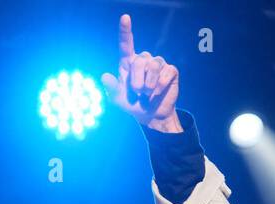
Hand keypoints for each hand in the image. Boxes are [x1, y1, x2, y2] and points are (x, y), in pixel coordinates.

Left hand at [100, 13, 180, 131]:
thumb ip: (111, 89)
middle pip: (140, 60)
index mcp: (128, 63)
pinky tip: (156, 93)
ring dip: (149, 84)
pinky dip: (160, 87)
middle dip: (137, 81)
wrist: (151, 116)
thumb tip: (104, 77)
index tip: (125, 18)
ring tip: (147, 93)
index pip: (126, 44)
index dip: (125, 31)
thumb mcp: (118, 100)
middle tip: (138, 92)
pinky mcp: (170, 71)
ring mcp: (158, 64)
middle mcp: (143, 60)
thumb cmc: (133, 105)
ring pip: (154, 66)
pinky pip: (166, 73)